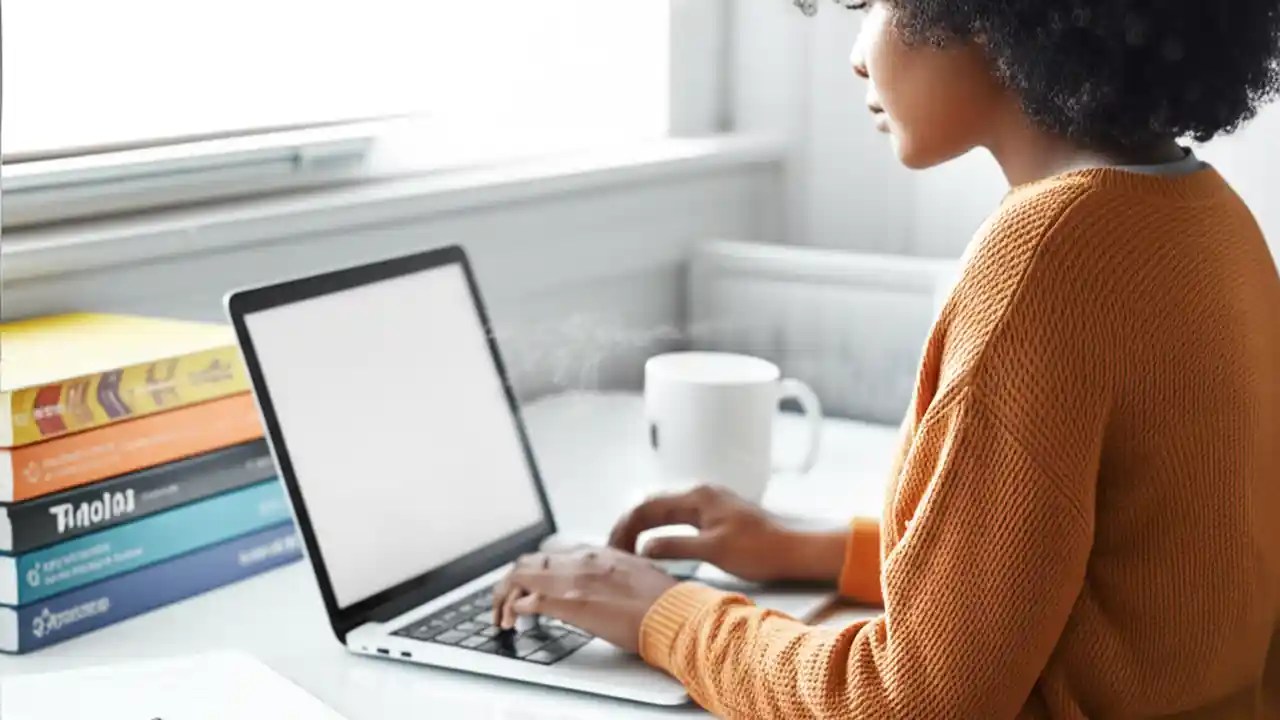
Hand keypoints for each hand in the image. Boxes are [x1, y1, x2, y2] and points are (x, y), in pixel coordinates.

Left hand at [491, 547, 678, 652]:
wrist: (674, 612)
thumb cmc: (662, 600)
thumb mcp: (633, 576)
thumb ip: (610, 575)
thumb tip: (598, 586)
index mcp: (596, 554)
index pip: (549, 556)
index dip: (532, 573)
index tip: (526, 589)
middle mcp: (581, 561)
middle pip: (528, 563)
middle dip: (509, 584)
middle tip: (504, 605)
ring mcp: (575, 581)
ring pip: (521, 577)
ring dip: (505, 597)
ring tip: (503, 618)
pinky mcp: (572, 604)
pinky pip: (530, 601)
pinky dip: (516, 609)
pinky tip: (514, 620)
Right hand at [608, 485, 801, 583]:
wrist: (795, 550)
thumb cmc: (759, 550)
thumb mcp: (713, 550)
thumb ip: (675, 546)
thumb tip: (643, 548)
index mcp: (697, 497)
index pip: (647, 507)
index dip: (625, 527)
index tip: (613, 549)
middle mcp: (700, 494)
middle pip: (652, 507)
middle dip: (629, 527)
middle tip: (614, 551)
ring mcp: (708, 504)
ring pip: (664, 513)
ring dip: (643, 529)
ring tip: (628, 550)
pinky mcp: (715, 517)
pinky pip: (678, 520)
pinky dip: (660, 532)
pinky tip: (655, 548)